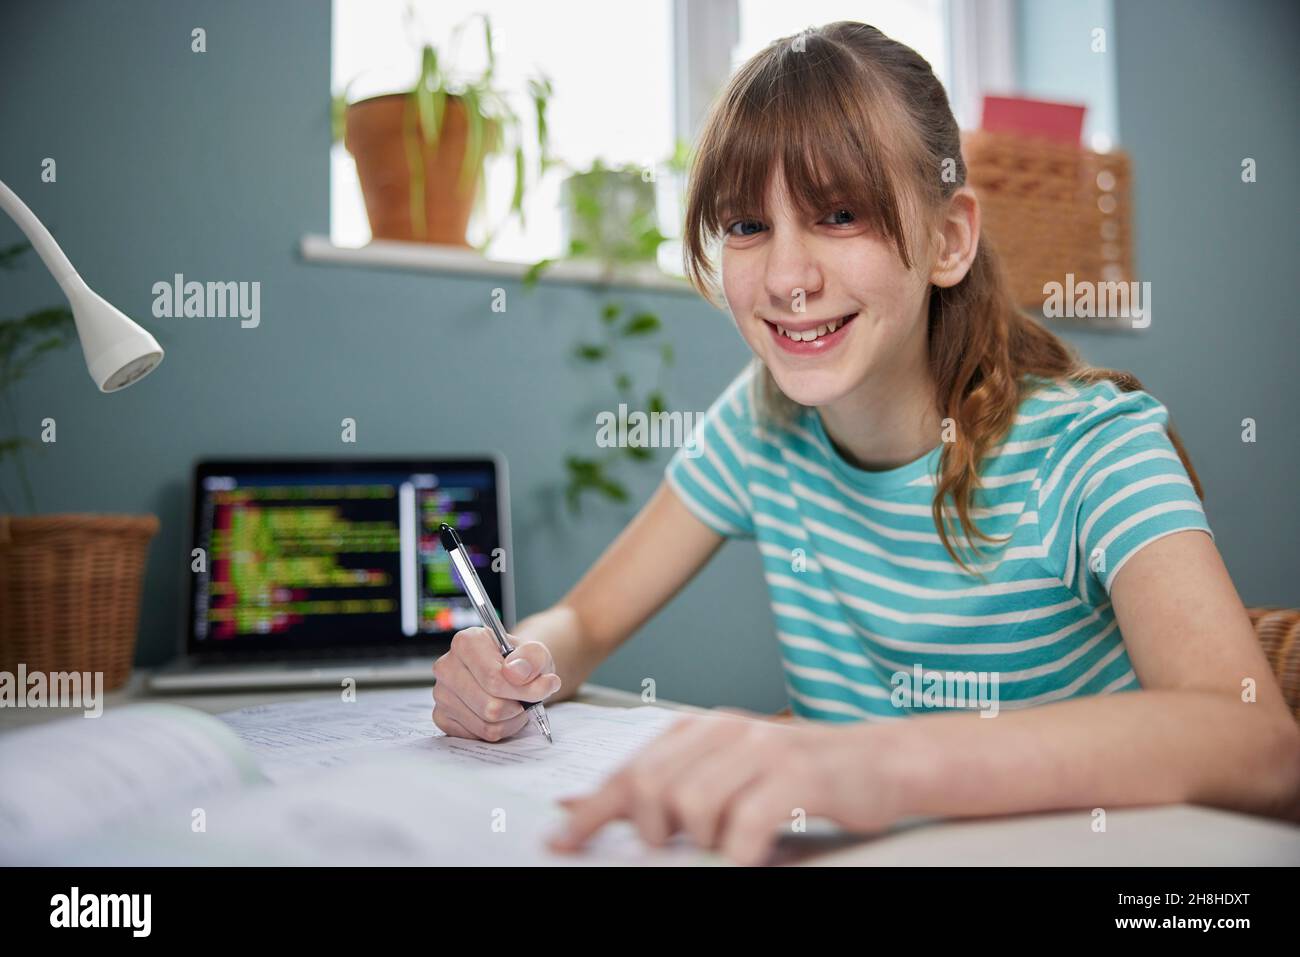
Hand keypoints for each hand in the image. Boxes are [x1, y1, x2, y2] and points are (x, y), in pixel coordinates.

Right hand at [431, 627, 560, 740]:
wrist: (514, 674)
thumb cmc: (521, 663)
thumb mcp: (537, 654)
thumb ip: (532, 658)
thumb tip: (516, 672)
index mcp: (466, 642)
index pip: (493, 678)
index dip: (523, 690)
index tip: (542, 687)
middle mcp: (447, 666)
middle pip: (490, 705)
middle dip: (517, 707)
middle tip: (527, 699)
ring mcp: (441, 693)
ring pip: (485, 723)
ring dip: (510, 720)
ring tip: (516, 706)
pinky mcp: (442, 717)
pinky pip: (477, 735)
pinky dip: (498, 730)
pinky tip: (502, 716)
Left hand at [546, 712, 902, 864]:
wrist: (882, 760)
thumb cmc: (800, 774)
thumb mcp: (727, 772)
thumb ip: (668, 786)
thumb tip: (591, 807)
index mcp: (701, 727)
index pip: (630, 769)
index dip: (590, 809)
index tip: (560, 838)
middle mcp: (726, 730)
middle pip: (651, 787)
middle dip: (652, 830)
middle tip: (676, 846)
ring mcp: (763, 749)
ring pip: (693, 806)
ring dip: (703, 842)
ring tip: (728, 844)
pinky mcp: (798, 773)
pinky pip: (747, 823)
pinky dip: (739, 853)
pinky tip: (748, 856)